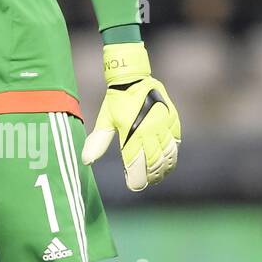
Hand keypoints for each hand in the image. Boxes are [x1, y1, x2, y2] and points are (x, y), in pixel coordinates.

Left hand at [81, 43, 179, 191]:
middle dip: (151, 176)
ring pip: (168, 155)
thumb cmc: (116, 99)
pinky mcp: (173, 119)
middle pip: (154, 162)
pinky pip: (176, 142)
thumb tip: (86, 161)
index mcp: (132, 131)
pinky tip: (168, 161)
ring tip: (158, 176)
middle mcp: (150, 129)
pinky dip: (173, 154)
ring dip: (164, 168)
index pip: (136, 163)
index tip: (133, 186)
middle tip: (146, 182)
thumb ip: (99, 141)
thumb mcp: (105, 119)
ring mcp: (164, 124)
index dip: (135, 178)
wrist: (133, 76)